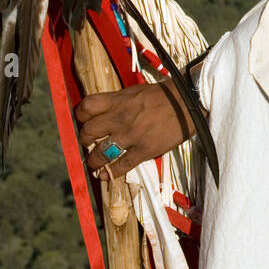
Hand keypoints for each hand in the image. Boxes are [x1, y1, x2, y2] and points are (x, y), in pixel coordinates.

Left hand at [75, 79, 196, 181]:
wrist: (188, 103)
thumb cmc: (163, 96)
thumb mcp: (136, 92)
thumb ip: (118, 102)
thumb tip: (104, 113)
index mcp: (118, 100)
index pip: (87, 106)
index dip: (80, 115)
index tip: (83, 121)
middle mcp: (120, 117)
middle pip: (88, 131)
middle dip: (84, 140)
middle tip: (87, 143)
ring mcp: (131, 135)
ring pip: (100, 152)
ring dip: (94, 160)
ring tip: (94, 163)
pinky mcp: (144, 150)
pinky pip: (121, 165)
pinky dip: (110, 173)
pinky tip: (106, 176)